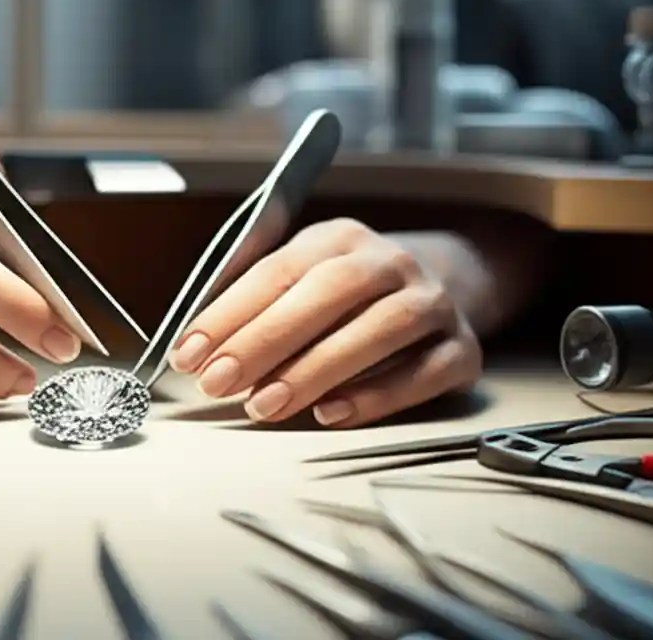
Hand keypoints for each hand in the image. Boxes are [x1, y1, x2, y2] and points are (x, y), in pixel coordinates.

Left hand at [168, 218, 481, 427]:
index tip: (189, 354)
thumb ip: (249, 301)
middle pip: (329, 293)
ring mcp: (434, 303)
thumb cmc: (344, 297)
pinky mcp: (464, 349)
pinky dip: (378, 395)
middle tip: (219, 382)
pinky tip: (331, 413)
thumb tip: (192, 342)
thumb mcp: (298, 278)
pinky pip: (425, 372)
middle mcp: (390, 262)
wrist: (447, 288)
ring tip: (265, 405)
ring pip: (381, 330)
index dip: (229, 314)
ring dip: (316, 370)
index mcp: (337, 238)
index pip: (277, 271)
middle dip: (266, 341)